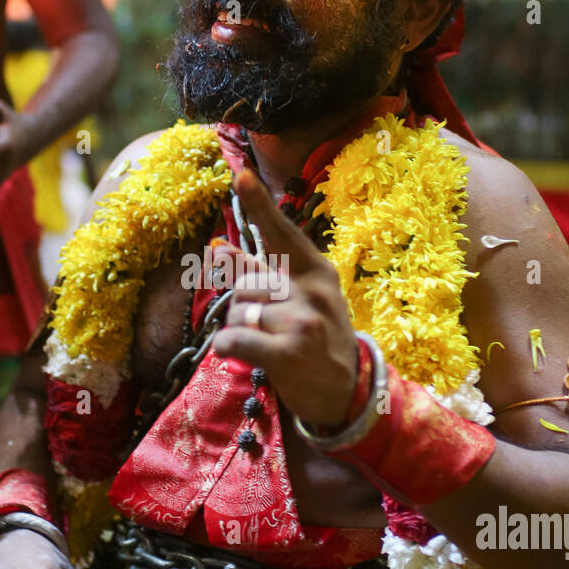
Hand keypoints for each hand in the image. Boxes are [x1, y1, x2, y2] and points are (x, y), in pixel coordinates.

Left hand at [213, 169, 358, 428]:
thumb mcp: (302, 300)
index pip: (282, 233)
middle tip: (266, 327)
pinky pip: (233, 339)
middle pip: (246, 281)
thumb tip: (220, 247)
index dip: (258, 205)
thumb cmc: (318, 340)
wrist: (347, 393)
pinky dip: (227, 348)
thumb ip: (264, 274)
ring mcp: (302, 320)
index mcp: (317, 271)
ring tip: (264, 344)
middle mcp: (311, 290)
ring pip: (237, 310)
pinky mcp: (289, 352)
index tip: (240, 175)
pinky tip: (239, 354)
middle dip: (243, 305)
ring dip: (237, 329)